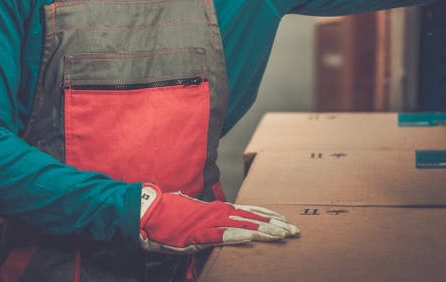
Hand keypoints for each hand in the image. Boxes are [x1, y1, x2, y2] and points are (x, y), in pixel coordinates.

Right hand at [138, 183, 299, 253]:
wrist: (149, 211)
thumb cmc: (171, 216)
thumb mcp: (197, 218)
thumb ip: (212, 223)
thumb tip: (225, 228)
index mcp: (219, 209)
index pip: (251, 210)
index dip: (270, 215)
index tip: (286, 222)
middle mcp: (218, 212)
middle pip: (254, 217)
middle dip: (276, 225)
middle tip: (296, 230)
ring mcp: (210, 221)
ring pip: (244, 224)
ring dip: (265, 230)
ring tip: (283, 234)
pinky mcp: (199, 232)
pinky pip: (222, 234)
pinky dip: (237, 235)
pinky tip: (251, 236)